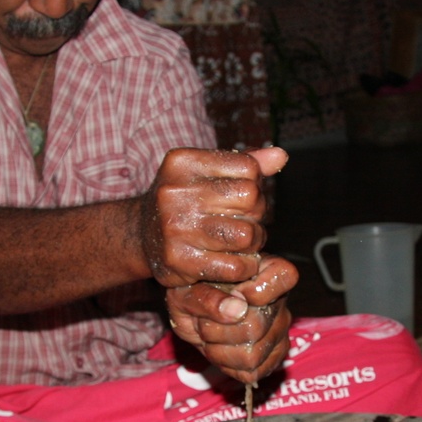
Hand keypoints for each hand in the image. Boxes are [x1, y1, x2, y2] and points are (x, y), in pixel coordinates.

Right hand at [141, 146, 287, 288]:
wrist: (140, 234)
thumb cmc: (184, 198)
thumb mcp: (206, 172)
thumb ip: (246, 163)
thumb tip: (280, 155)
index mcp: (183, 162)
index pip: (248, 168)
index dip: (255, 184)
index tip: (242, 196)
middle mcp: (174, 192)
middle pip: (251, 199)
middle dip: (256, 214)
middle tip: (244, 221)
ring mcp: (175, 227)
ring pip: (246, 234)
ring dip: (253, 242)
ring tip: (242, 241)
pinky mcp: (178, 261)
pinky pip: (235, 266)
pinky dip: (243, 266)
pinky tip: (234, 260)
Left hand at [167, 254, 298, 384]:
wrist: (189, 314)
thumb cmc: (191, 293)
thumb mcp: (186, 290)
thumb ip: (207, 296)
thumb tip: (237, 308)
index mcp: (266, 271)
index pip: (284, 277)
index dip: (255, 290)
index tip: (231, 293)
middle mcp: (280, 300)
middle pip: (257, 325)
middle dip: (216, 329)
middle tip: (202, 320)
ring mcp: (280, 330)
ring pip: (252, 355)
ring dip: (217, 349)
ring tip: (208, 334)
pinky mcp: (274, 356)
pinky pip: (252, 372)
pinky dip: (227, 365)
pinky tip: (219, 349)